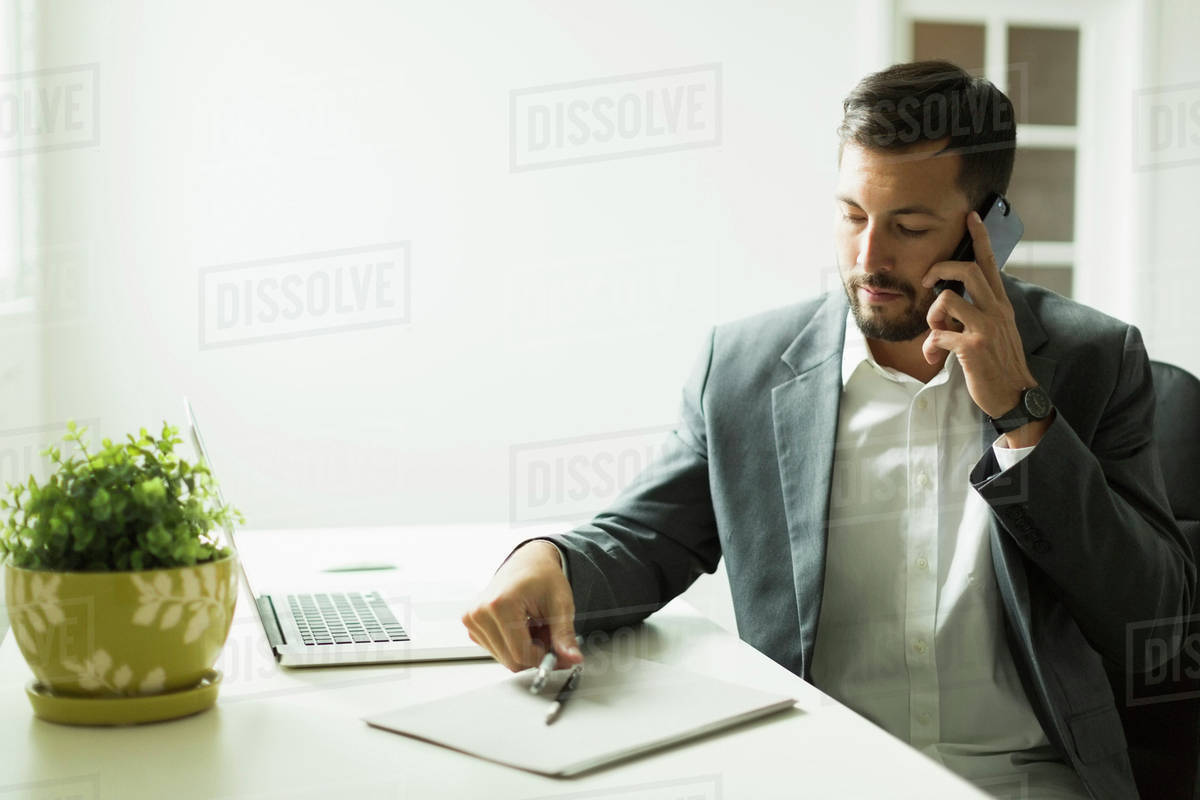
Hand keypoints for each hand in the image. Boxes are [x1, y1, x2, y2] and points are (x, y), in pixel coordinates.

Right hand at [461, 540, 582, 671]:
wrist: (528, 561)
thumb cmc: (543, 577)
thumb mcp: (561, 604)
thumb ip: (565, 635)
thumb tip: (573, 658)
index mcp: (500, 603)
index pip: (521, 653)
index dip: (544, 656)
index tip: (557, 647)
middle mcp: (480, 611)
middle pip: (511, 660)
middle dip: (534, 653)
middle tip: (547, 633)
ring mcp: (472, 618)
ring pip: (504, 658)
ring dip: (524, 649)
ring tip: (534, 626)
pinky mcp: (471, 624)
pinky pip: (495, 650)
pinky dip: (512, 645)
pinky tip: (521, 627)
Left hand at [920, 210, 1037, 421]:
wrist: (1015, 397)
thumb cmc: (998, 365)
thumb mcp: (993, 332)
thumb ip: (973, 315)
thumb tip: (947, 310)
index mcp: (1000, 304)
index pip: (990, 263)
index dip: (980, 237)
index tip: (971, 216)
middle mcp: (996, 310)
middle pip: (966, 270)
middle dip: (938, 269)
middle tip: (925, 281)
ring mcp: (986, 328)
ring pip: (947, 299)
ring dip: (932, 316)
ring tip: (936, 333)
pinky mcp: (974, 347)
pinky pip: (939, 335)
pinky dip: (930, 346)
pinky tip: (934, 357)